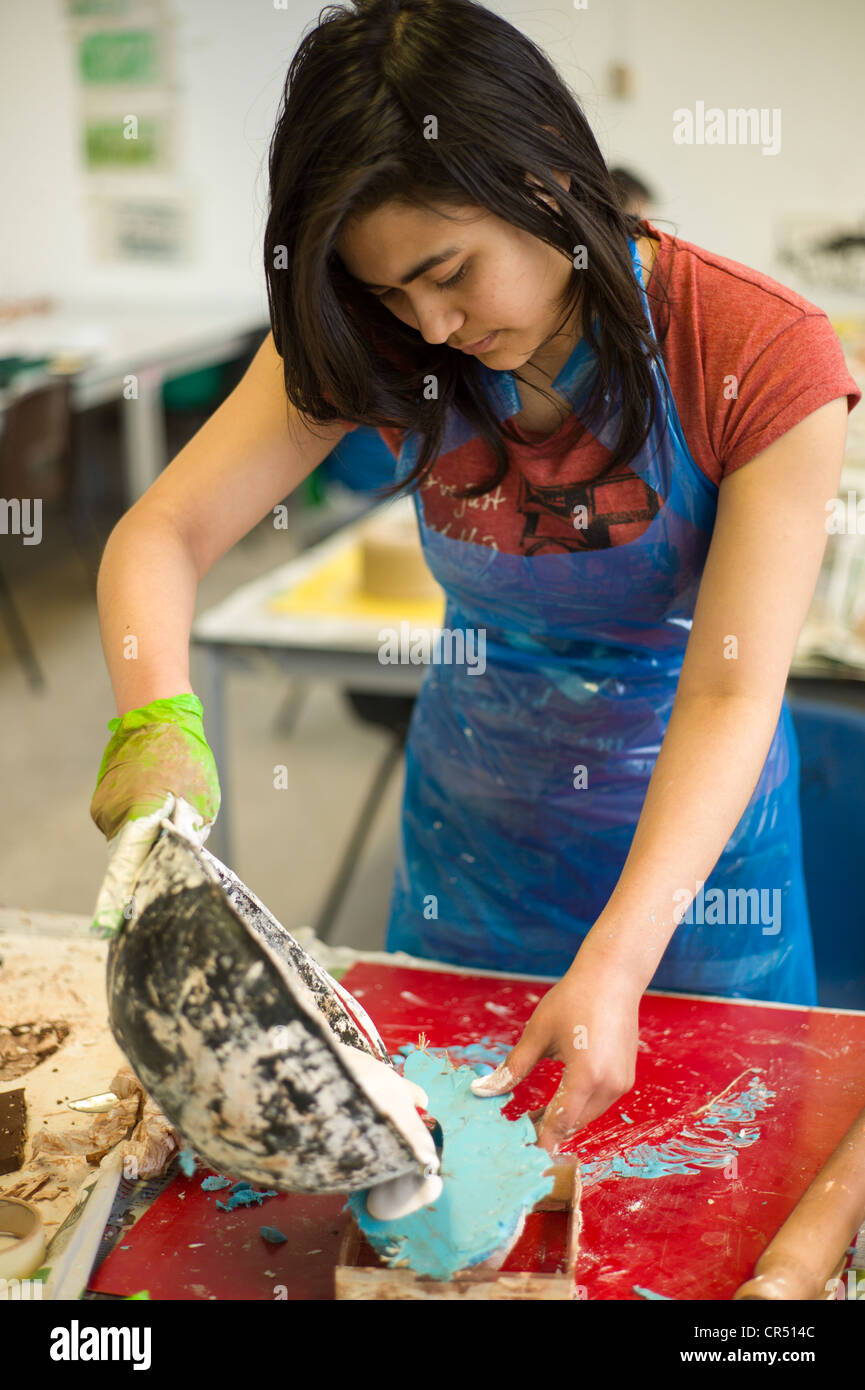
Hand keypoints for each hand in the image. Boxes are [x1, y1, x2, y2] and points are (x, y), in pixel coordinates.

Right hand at [90, 693, 219, 936]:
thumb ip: (188, 835)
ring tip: (168, 807)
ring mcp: (103, 811)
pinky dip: (138, 824)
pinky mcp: (101, 804)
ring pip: (127, 843)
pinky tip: (154, 802)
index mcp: (140, 816)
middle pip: (132, 859)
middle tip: (174, 847)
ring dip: (147, 839)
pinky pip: (122, 827)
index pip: (126, 870)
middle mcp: (114, 817)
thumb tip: (181, 862)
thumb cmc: (185, 757)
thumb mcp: (202, 801)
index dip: (119, 902)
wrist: (155, 717)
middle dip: (151, 862)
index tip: (111, 929)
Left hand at [470, 949, 642, 1153]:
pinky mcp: (625, 1077)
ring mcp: (622, 1082)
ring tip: (535, 1113)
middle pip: (574, 1123)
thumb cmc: (574, 999)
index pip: (560, 1122)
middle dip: (548, 1129)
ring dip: (564, 1117)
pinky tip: (560, 1097)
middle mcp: (609, 1085)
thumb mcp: (538, 1033)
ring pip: (588, 1115)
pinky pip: (599, 1102)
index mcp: (586, 1076)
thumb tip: (482, 1090)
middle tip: (520, 1127)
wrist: (613, 976)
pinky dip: (579, 1105)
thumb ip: (513, 1067)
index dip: (540, 1139)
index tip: (521, 1150)